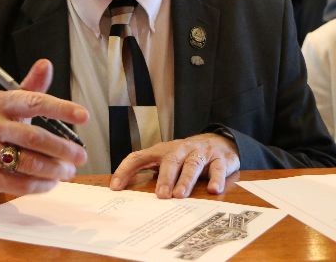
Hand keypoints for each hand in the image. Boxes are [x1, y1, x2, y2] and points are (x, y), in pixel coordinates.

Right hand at [0, 59, 88, 194]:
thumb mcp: (8, 103)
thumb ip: (31, 87)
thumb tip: (46, 64)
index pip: (33, 102)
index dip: (61, 109)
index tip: (84, 116)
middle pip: (34, 137)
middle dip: (63, 149)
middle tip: (81, 156)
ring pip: (28, 162)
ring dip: (54, 169)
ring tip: (69, 171)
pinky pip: (18, 183)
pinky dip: (40, 185)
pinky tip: (51, 182)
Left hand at [110, 133, 239, 198]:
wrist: (220, 140)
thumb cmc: (187, 155)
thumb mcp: (167, 160)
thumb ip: (151, 172)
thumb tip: (127, 191)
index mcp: (162, 151)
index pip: (139, 157)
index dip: (126, 170)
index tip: (115, 187)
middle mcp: (180, 150)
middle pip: (170, 160)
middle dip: (165, 178)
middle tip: (160, 195)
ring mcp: (200, 153)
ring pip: (193, 164)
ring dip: (186, 180)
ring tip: (180, 195)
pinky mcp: (220, 158)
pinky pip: (218, 168)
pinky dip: (216, 179)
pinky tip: (213, 190)